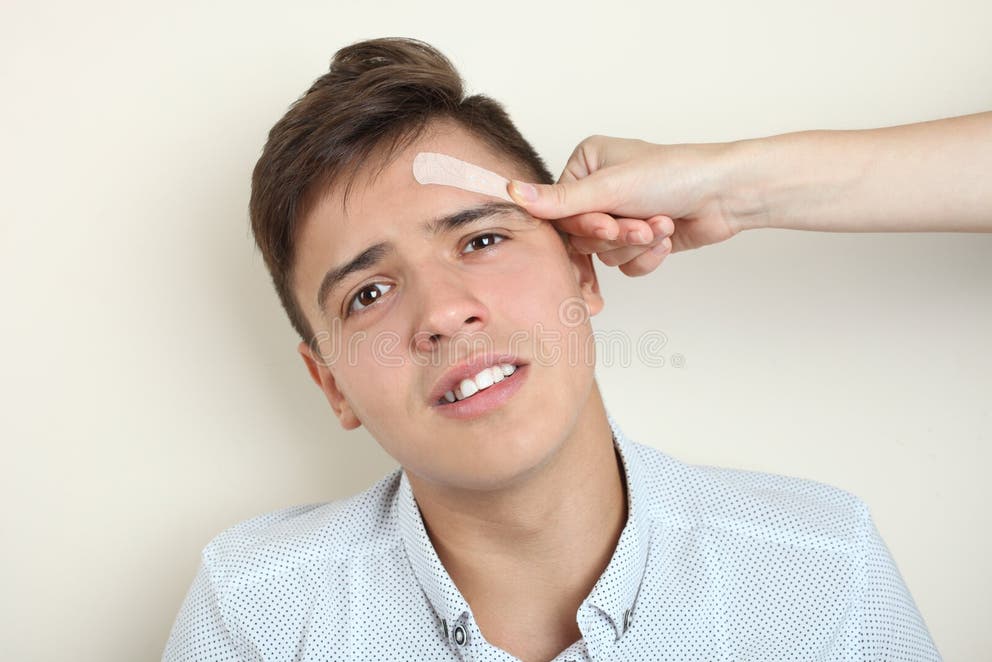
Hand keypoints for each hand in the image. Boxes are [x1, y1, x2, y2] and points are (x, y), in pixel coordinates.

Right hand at [508, 136, 743, 275]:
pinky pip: (625, 265)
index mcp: (585, 165)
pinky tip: (666, 237)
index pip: (559, 213)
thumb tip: (510, 192)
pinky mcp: (639, 240)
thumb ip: (559, 200)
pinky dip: (647, 256)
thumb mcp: (609, 187)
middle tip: (638, 225)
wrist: (726, 194)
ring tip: (660, 224)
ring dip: (636, 245)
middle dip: (616, 237)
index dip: (582, 229)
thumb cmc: (674, 175)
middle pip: (581, 238)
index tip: (605, 228)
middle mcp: (598, 190)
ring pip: (604, 255)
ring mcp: (620, 215)